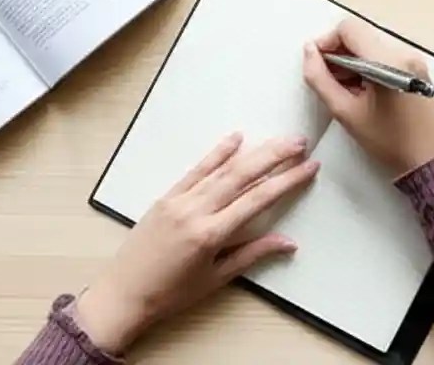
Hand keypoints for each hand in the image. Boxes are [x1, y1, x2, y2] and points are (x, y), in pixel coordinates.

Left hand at [75, 133, 318, 352]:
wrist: (124, 292)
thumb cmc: (171, 294)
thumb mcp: (216, 279)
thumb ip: (252, 254)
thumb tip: (289, 242)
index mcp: (210, 234)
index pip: (258, 200)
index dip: (287, 181)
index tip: (309, 167)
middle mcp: (195, 211)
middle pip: (242, 176)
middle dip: (274, 156)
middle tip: (300, 142)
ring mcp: (179, 200)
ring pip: (222, 169)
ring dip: (253, 152)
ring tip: (278, 140)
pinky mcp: (166, 197)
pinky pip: (196, 170)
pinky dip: (216, 154)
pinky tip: (235, 138)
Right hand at [302, 18, 433, 175]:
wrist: (427, 159)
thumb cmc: (388, 141)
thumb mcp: (346, 112)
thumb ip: (320, 79)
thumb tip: (309, 52)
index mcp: (388, 61)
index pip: (349, 28)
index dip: (326, 41)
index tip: (316, 62)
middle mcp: (404, 52)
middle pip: (360, 34)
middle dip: (338, 52)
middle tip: (328, 79)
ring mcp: (413, 58)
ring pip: (370, 44)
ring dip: (351, 60)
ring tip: (344, 88)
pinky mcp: (415, 67)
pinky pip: (383, 54)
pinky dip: (366, 65)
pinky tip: (360, 88)